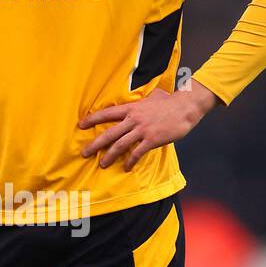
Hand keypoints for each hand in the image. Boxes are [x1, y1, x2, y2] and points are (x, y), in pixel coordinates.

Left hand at [78, 82, 217, 171]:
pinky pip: (137, 153)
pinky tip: (126, 167)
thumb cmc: (168, 103)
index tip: (81, 125)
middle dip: (95, 144)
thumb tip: (134, 104)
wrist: (184, 107)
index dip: (92, 119)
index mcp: (131, 108)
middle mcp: (133, 119)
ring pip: (120, 145)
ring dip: (109, 156)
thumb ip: (139, 104)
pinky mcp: (151, 140)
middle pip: (109, 133)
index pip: (107, 113)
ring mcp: (142, 130)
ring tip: (102, 163)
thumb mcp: (150, 99)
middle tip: (84, 152)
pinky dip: (130, 161)